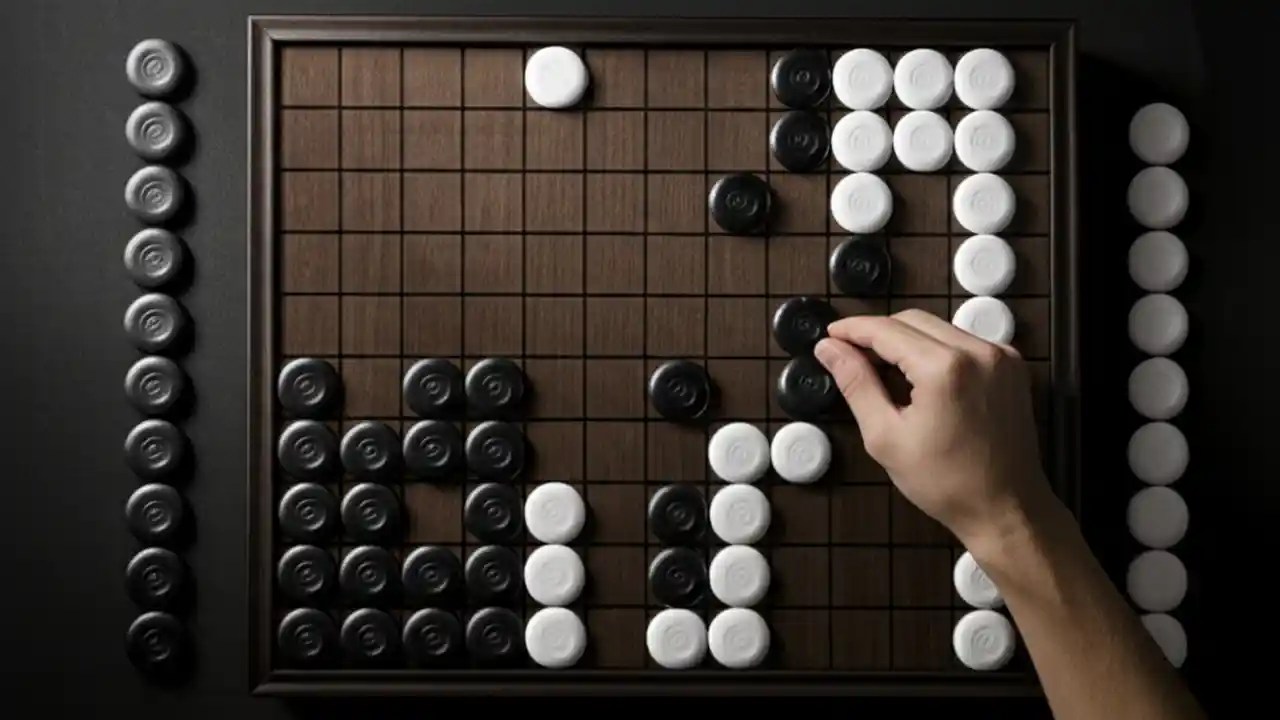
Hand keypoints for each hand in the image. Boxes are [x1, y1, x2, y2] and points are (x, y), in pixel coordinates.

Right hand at [814, 309, 1054, 547]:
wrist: (1006, 508)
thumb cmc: (945, 482)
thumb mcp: (885, 436)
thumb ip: (856, 384)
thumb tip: (829, 349)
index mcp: (945, 368)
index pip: (887, 330)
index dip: (852, 329)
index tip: (830, 335)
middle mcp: (978, 352)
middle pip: (913, 320)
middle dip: (878, 333)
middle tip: (849, 354)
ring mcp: (1001, 356)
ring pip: (939, 327)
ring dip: (906, 339)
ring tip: (881, 367)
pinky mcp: (1012, 367)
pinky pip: (964, 342)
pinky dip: (936, 349)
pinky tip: (919, 375)